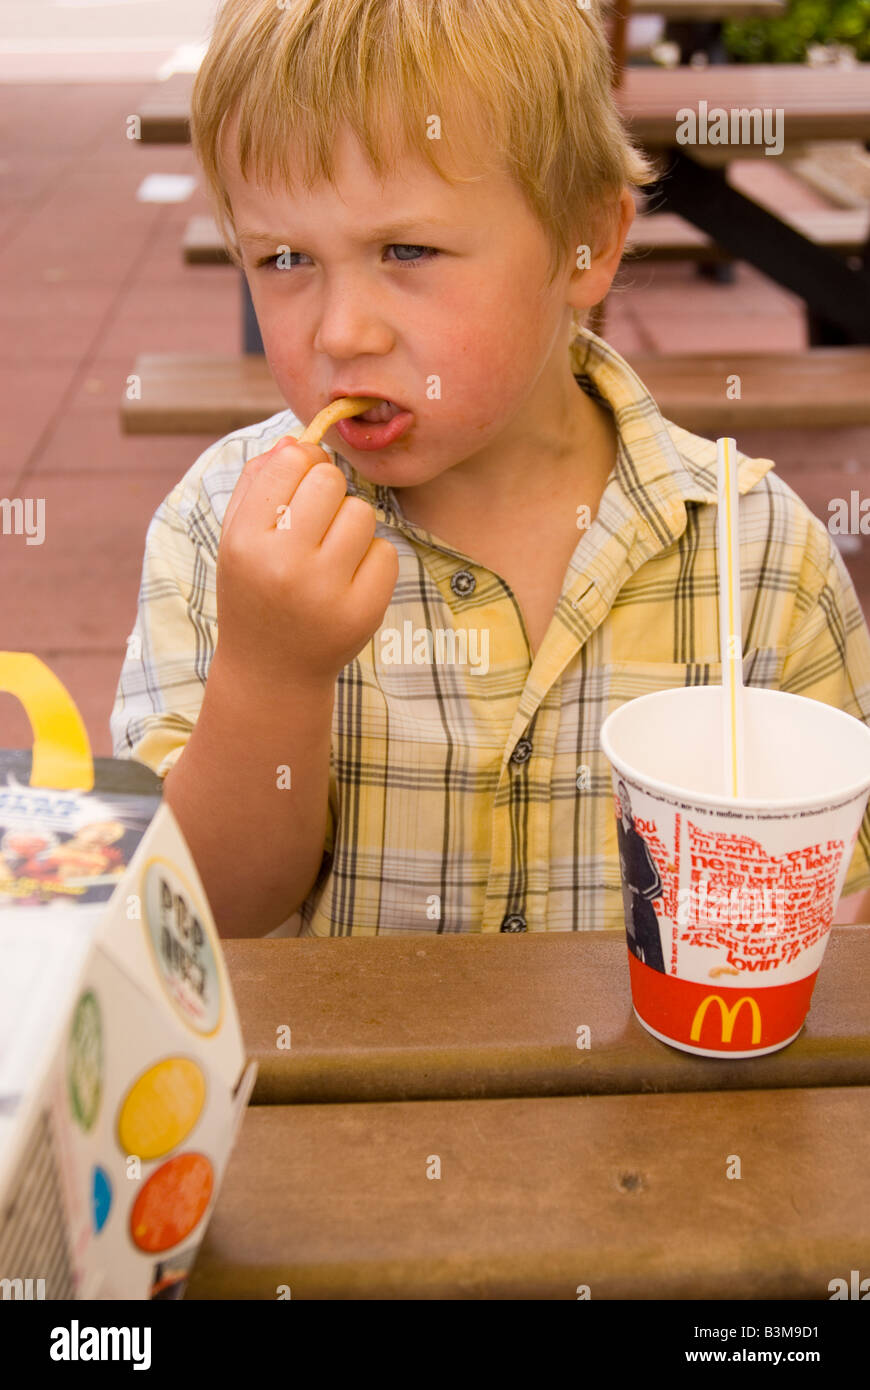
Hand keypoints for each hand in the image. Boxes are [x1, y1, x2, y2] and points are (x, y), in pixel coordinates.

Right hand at [216, 436, 398, 687]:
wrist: (271, 671)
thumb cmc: (254, 590)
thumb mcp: (236, 537)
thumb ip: (258, 483)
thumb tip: (298, 440)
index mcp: (245, 541)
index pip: (292, 461)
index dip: (302, 464)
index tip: (300, 482)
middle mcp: (283, 566)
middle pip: (330, 480)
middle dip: (327, 493)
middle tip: (315, 524)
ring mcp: (326, 593)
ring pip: (362, 513)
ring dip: (351, 525)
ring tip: (329, 554)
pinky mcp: (363, 613)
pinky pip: (386, 552)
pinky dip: (371, 559)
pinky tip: (348, 580)